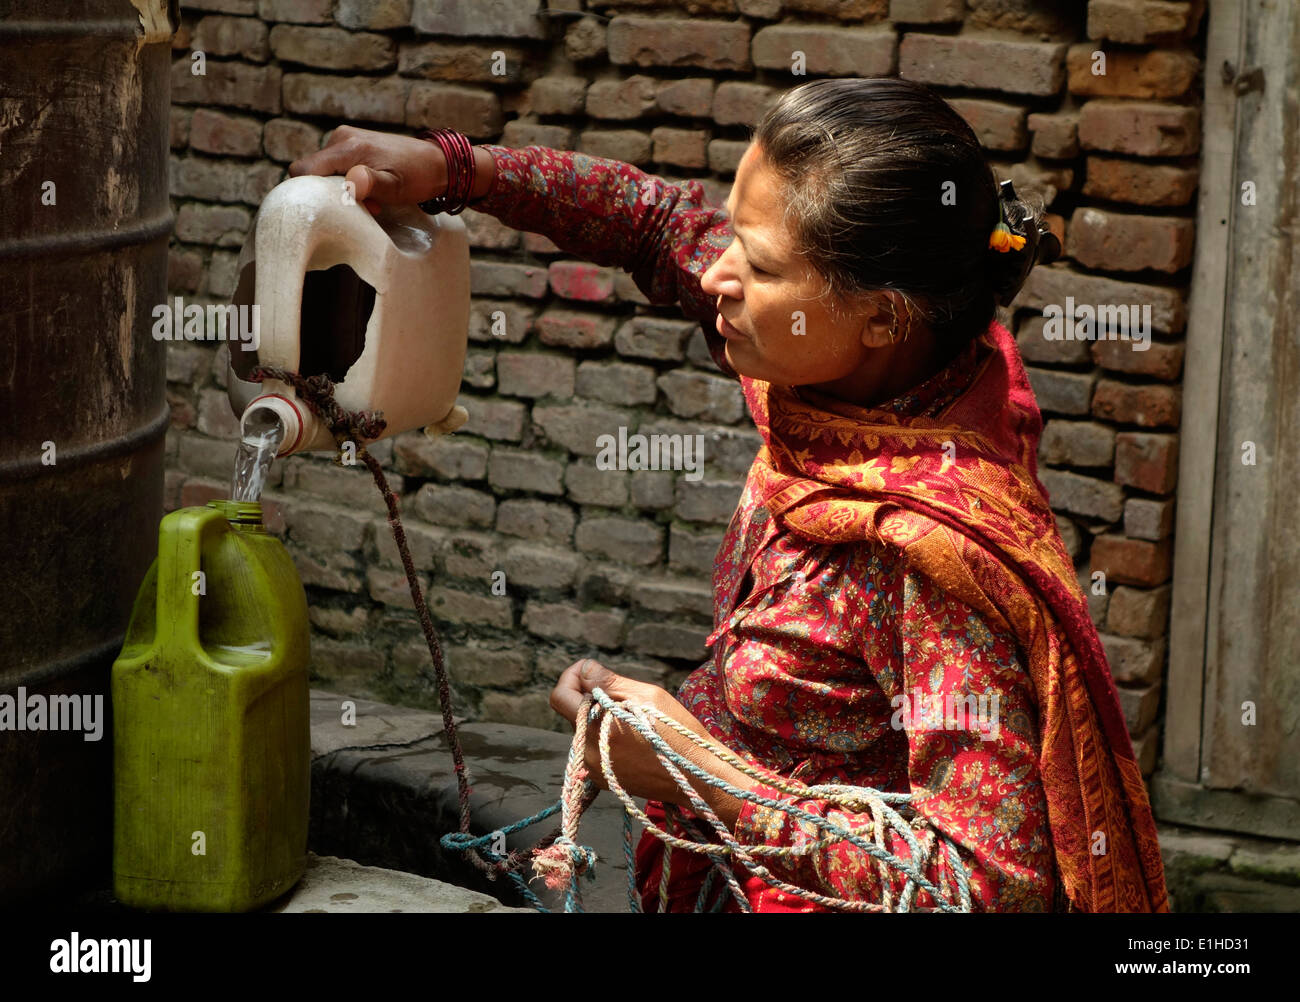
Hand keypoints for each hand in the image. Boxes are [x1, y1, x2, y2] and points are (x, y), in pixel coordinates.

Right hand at [288, 124, 444, 214]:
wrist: (438, 162)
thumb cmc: (418, 177)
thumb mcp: (396, 187)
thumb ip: (372, 184)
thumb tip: (351, 182)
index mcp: (347, 147)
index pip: (303, 169)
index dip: (307, 192)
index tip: (329, 207)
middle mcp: (341, 138)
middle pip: (312, 171)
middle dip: (328, 193)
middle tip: (359, 206)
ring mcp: (345, 139)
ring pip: (324, 170)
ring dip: (340, 189)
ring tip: (369, 200)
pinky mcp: (351, 144)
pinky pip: (335, 166)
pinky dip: (347, 182)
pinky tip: (369, 192)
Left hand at [549, 659, 755, 825]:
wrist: (697, 778)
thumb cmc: (677, 733)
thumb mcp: (647, 696)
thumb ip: (609, 682)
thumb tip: (583, 669)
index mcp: (596, 730)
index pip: (559, 697)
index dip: (571, 677)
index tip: (591, 671)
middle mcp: (588, 753)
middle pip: (572, 713)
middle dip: (590, 696)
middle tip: (624, 692)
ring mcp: (595, 770)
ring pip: (584, 730)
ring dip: (599, 717)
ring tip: (634, 717)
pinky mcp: (604, 780)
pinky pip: (594, 749)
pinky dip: (606, 736)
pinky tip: (634, 737)